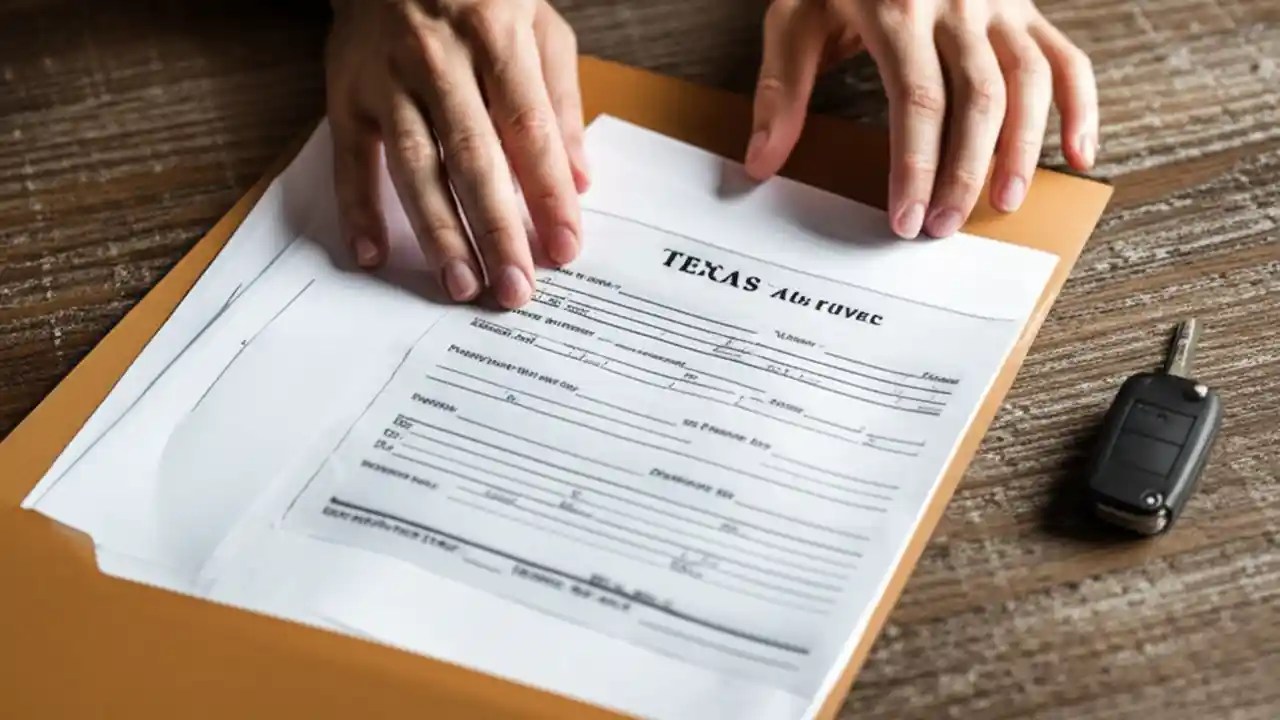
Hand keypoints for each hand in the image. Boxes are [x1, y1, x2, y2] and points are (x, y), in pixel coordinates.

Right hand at [326, 0, 588, 307]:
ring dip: (438, 232)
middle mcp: (436, 57)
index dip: (547, 193)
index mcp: (494, 33)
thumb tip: (577, 179)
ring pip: (414, 165)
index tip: (565, 247)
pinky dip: (356, 208)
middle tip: (515, 288)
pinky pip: (349, 157)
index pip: (528, 128)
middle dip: (496, 230)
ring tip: (460, 285)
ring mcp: (385, 77)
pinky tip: (372, 254)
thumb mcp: (536, 21)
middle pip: (471, 157)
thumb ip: (560, 98)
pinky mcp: (345, 92)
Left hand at [745, 0, 1097, 237]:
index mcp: (899, 8)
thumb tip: (762, 162)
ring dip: (1021, 149)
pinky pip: (1065, 58)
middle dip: (963, 173)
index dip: (915, 167)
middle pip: (978, 100)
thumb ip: (781, 88)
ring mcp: (1000, 5)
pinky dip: (1082, 106)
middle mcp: (960, 3)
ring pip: (1028, 82)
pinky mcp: (1025, 9)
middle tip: (944, 227)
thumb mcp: (795, 14)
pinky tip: (1078, 155)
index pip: (918, 101)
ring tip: (1005, 202)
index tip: (904, 219)